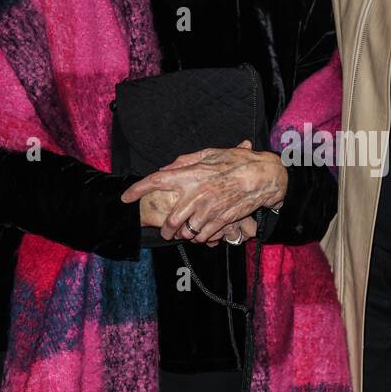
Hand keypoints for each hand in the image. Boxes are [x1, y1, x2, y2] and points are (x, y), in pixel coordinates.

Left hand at [121, 140, 286, 242]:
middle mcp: (199, 193)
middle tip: (165, 230)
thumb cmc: (238, 162)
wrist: (265, 177)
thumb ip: (185, 161)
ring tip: (186, 232)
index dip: (138, 189)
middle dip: (165, 228)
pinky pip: (204, 236)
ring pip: (187, 230)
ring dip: (184, 234)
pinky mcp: (223, 221)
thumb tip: (165, 169)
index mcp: (193, 174)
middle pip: (171, 218)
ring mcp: (211, 209)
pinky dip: (200, 237)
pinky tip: (203, 233)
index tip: (125, 197)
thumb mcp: (211, 154)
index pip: (158, 180)